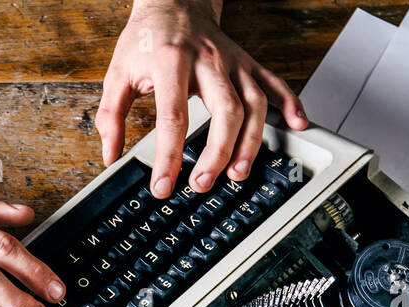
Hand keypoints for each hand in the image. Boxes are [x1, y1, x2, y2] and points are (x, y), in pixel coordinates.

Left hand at [95, 0, 308, 197]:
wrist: (173, 0)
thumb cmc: (145, 40)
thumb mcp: (117, 73)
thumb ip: (110, 115)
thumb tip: (110, 155)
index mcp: (171, 63)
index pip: (174, 117)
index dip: (170, 157)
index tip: (164, 186)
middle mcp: (208, 61)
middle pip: (225, 111)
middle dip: (217, 154)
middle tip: (203, 185)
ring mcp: (232, 62)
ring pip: (254, 103)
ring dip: (252, 142)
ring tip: (238, 173)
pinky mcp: (247, 62)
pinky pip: (274, 82)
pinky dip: (291, 103)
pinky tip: (298, 125)